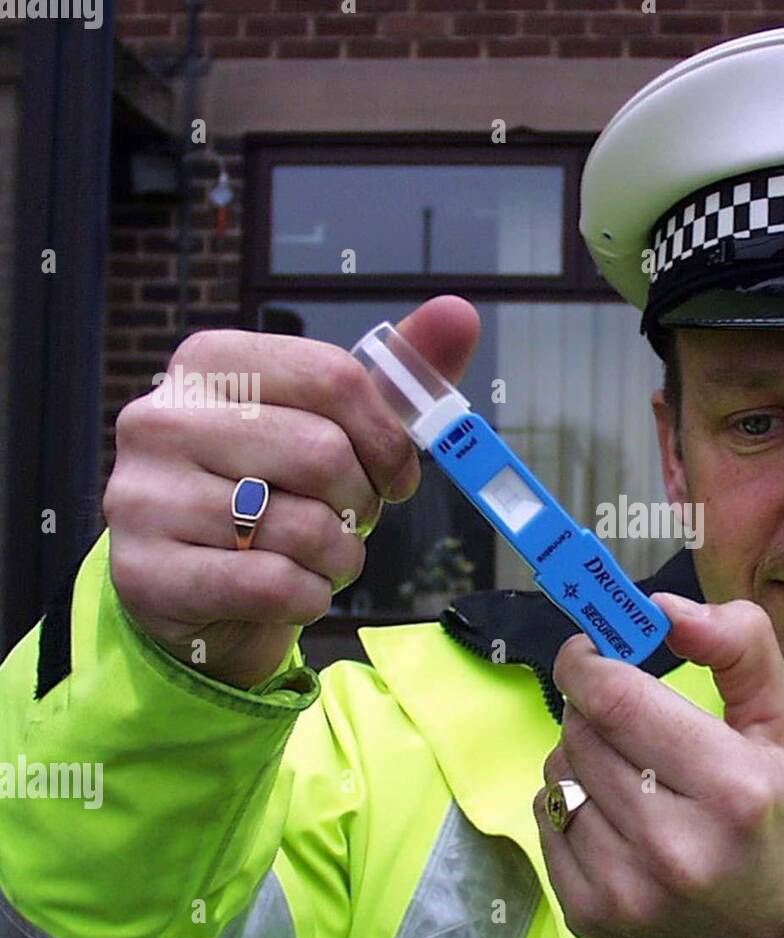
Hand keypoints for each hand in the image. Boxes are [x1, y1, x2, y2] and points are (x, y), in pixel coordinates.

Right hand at [103, 295, 479, 688]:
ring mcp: (143, 495)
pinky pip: (273, 586)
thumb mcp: (334, 428)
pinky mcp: (147, 572)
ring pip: (302, 528)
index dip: (387, 437)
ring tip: (319, 556)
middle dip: (361, 502)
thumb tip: (458, 313)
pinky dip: (309, 596)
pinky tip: (293, 589)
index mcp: (211, 364)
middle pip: (321, 453)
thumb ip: (396, 376)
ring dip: (339, 556)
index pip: (333, 377)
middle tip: (349, 521)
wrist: (198, 589)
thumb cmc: (275, 495)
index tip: (396, 475)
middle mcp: (162, 419)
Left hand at [535, 592, 783, 937]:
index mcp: (732, 788)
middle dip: (592, 706)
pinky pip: (545, 820)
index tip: (590, 651)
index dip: (588, 660)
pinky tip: (614, 817)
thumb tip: (662, 607)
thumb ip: (739, 646)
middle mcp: (674, 845)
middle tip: (623, 715)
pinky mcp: (589, 916)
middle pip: (581, 731)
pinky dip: (569, 803)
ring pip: (556, 772)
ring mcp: (625, 888)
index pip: (616, 697)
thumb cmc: (779, 822)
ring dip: (580, 755)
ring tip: (629, 773)